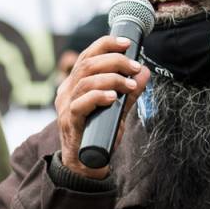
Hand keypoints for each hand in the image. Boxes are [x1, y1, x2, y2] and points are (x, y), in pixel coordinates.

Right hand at [55, 35, 149, 177]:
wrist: (86, 165)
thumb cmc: (99, 134)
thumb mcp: (117, 109)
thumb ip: (129, 92)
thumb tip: (144, 72)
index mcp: (75, 83)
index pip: (87, 55)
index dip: (106, 45)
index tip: (127, 43)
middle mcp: (67, 91)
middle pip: (87, 64)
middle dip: (115, 61)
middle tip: (135, 67)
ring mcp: (65, 106)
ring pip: (86, 81)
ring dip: (112, 79)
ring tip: (130, 86)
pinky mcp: (69, 121)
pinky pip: (81, 103)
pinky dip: (98, 97)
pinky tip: (113, 98)